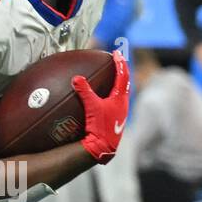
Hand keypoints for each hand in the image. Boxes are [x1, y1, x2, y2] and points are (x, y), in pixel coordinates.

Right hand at [71, 49, 130, 163]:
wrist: (104, 147)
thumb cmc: (100, 127)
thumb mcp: (91, 107)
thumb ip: (84, 91)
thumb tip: (76, 78)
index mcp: (120, 98)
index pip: (122, 75)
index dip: (120, 63)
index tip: (117, 53)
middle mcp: (123, 104)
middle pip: (125, 83)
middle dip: (122, 72)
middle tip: (118, 63)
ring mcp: (121, 113)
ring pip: (122, 94)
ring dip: (118, 84)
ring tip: (113, 78)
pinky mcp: (116, 120)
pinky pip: (116, 102)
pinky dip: (111, 95)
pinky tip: (103, 99)